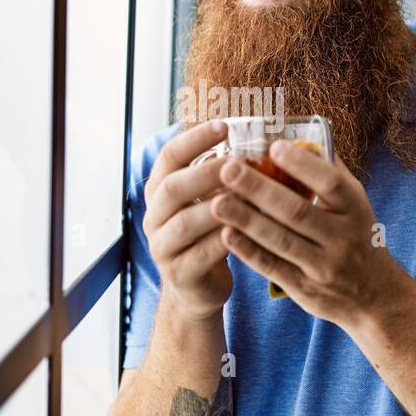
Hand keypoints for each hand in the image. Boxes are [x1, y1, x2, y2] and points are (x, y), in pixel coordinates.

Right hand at [141, 120, 234, 321]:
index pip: (169, 157)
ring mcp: (162, 247)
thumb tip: (261, 140)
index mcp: (159, 192)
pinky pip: (201, 254)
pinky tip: (245, 229)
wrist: (197, 289)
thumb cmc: (209, 235)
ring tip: (246, 195)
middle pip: (172, 188)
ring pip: (186, 223)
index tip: (224, 126)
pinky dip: (224, 240)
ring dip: (217, 207)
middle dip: (206, 172)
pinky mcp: (179, 274)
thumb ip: (221, 177)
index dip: (194, 139)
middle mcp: (154, 217)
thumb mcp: (207, 201)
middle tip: (238, 162)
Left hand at [209, 140, 413, 328]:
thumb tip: (306, 135)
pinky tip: (226, 234)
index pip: (330, 183)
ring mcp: (324, 266)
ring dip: (246, 220)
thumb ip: (333, 173)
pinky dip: (249, 251)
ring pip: (281, 241)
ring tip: (217, 201)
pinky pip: (273, 268)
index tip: (273, 147)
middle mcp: (342, 237)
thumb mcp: (357, 205)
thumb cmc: (358, 238)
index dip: (302, 165)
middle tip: (228, 169)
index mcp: (355, 209)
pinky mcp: (306, 288)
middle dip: (259, 190)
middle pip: (297, 211)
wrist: (375, 296)